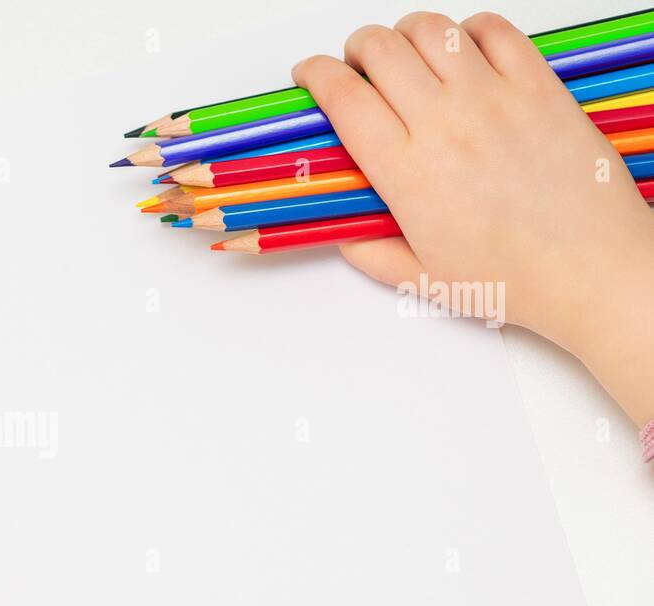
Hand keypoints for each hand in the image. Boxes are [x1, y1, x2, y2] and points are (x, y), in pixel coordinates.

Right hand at [293, 11, 653, 424]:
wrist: (592, 270)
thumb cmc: (515, 279)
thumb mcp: (423, 278)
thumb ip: (372, 254)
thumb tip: (344, 234)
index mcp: (408, 174)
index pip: (343, 98)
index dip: (315, 75)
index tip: (310, 76)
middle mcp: (446, 125)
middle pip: (380, 50)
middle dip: (356, 49)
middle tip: (357, 66)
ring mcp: (495, 99)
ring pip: (431, 29)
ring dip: (406, 33)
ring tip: (406, 54)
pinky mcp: (538, 87)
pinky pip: (495, 29)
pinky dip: (468, 29)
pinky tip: (463, 51)